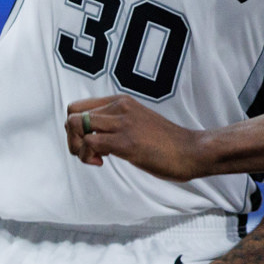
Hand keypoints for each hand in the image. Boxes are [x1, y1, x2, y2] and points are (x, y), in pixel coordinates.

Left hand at [66, 96, 210, 180]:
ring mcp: (122, 122)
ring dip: (77, 147)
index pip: (78, 106)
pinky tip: (102, 163)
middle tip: (89, 153)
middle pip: (71, 114)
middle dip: (72, 137)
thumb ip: (116, 124)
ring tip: (95, 159)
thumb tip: (93, 139)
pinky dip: (87, 156)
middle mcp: (120, 106)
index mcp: (122, 101)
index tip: (91, 142)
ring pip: (76, 125)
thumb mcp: (137, 124)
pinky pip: (89, 143)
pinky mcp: (125, 141)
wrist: (192, 150)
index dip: (76, 127)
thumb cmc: (166, 144)